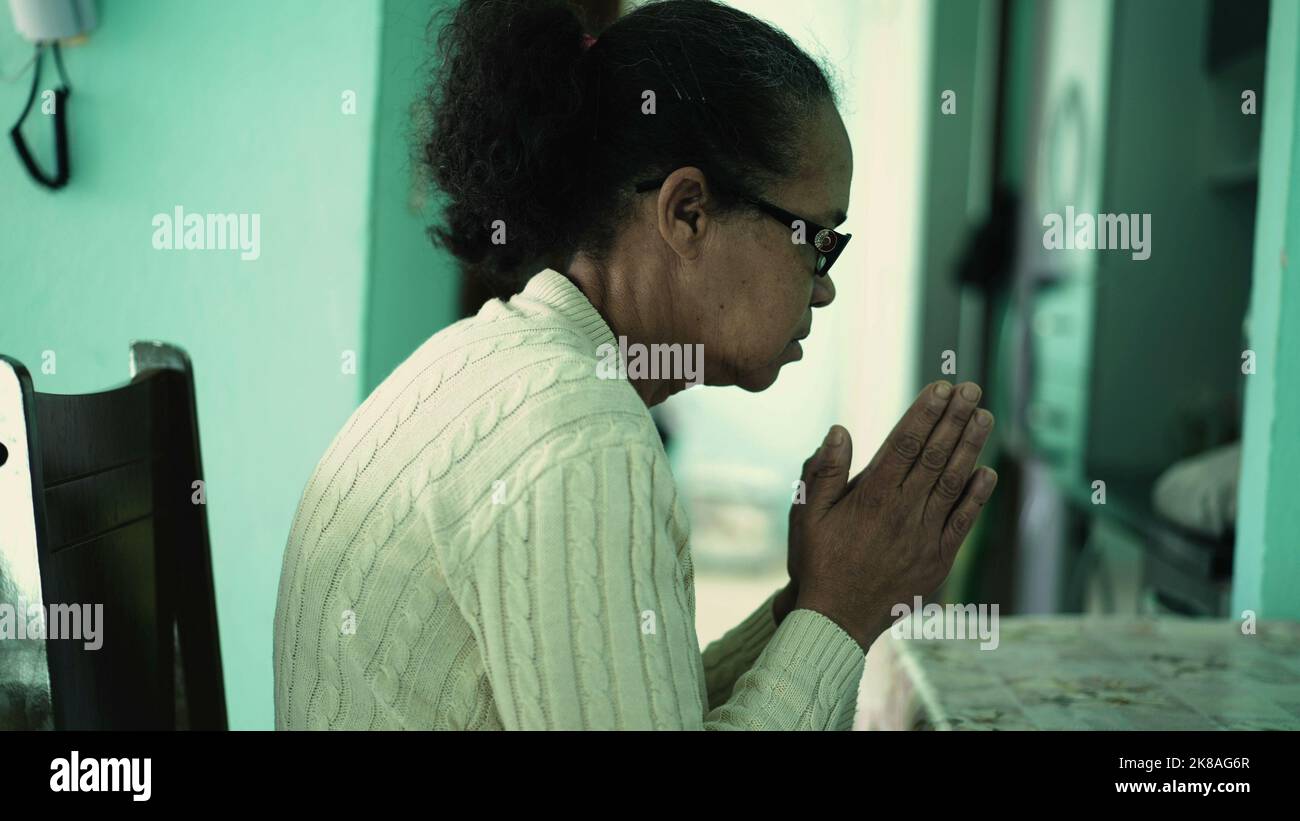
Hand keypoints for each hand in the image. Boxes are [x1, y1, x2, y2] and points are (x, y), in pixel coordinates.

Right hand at [789, 381, 997, 651]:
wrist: (835, 619)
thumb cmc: (817, 562)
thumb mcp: (807, 514)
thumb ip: (824, 471)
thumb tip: (840, 430)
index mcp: (871, 496)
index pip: (905, 444)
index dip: (925, 413)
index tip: (941, 388)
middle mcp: (903, 511)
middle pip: (936, 455)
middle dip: (954, 419)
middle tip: (971, 389)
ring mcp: (924, 535)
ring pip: (954, 482)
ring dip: (971, 446)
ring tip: (984, 416)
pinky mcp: (938, 558)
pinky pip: (962, 521)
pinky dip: (976, 496)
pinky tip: (987, 471)